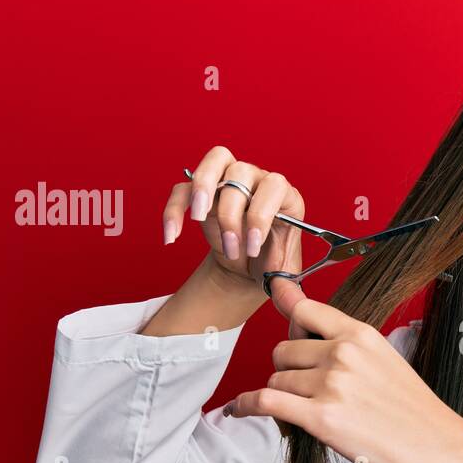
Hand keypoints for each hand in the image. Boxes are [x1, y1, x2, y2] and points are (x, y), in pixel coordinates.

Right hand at [163, 145, 303, 300]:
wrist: (249, 267)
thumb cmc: (269, 265)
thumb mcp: (281, 277)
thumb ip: (287, 288)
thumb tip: (291, 302)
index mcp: (285, 197)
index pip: (275, 186)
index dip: (260, 214)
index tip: (251, 245)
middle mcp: (259, 181)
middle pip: (242, 172)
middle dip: (231, 213)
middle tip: (231, 246)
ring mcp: (230, 181)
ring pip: (216, 160)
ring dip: (203, 188)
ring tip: (197, 218)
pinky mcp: (203, 193)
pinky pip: (183, 188)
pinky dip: (174, 210)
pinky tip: (171, 237)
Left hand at [222, 284, 462, 462]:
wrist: (442, 451)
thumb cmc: (415, 412)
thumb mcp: (385, 360)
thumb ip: (344, 340)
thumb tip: (304, 310)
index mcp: (361, 334)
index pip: (305, 310)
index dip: (289, 317)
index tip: (276, 303)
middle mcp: (343, 353)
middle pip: (283, 349)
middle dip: (287, 369)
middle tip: (307, 390)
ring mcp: (332, 384)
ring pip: (276, 380)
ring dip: (281, 397)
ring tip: (303, 413)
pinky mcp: (322, 418)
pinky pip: (265, 402)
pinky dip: (245, 406)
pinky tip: (238, 410)